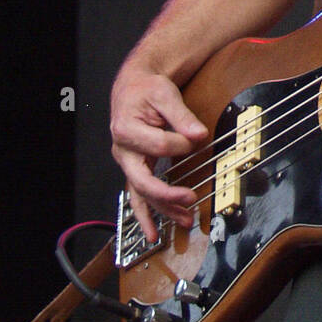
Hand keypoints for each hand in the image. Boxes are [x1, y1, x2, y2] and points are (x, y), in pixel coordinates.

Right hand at [110, 67, 208, 241]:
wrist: (133, 88)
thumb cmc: (146, 89)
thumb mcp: (164, 94)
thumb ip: (181, 115)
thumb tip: (198, 134)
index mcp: (126, 130)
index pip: (158, 145)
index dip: (181, 143)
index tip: (197, 137)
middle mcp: (123, 151)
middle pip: (143, 180)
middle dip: (167, 193)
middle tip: (189, 198)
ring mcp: (128, 164)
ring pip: (142, 194)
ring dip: (163, 209)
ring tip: (184, 220)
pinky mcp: (135, 170)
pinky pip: (138, 196)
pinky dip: (145, 216)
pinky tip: (153, 232)